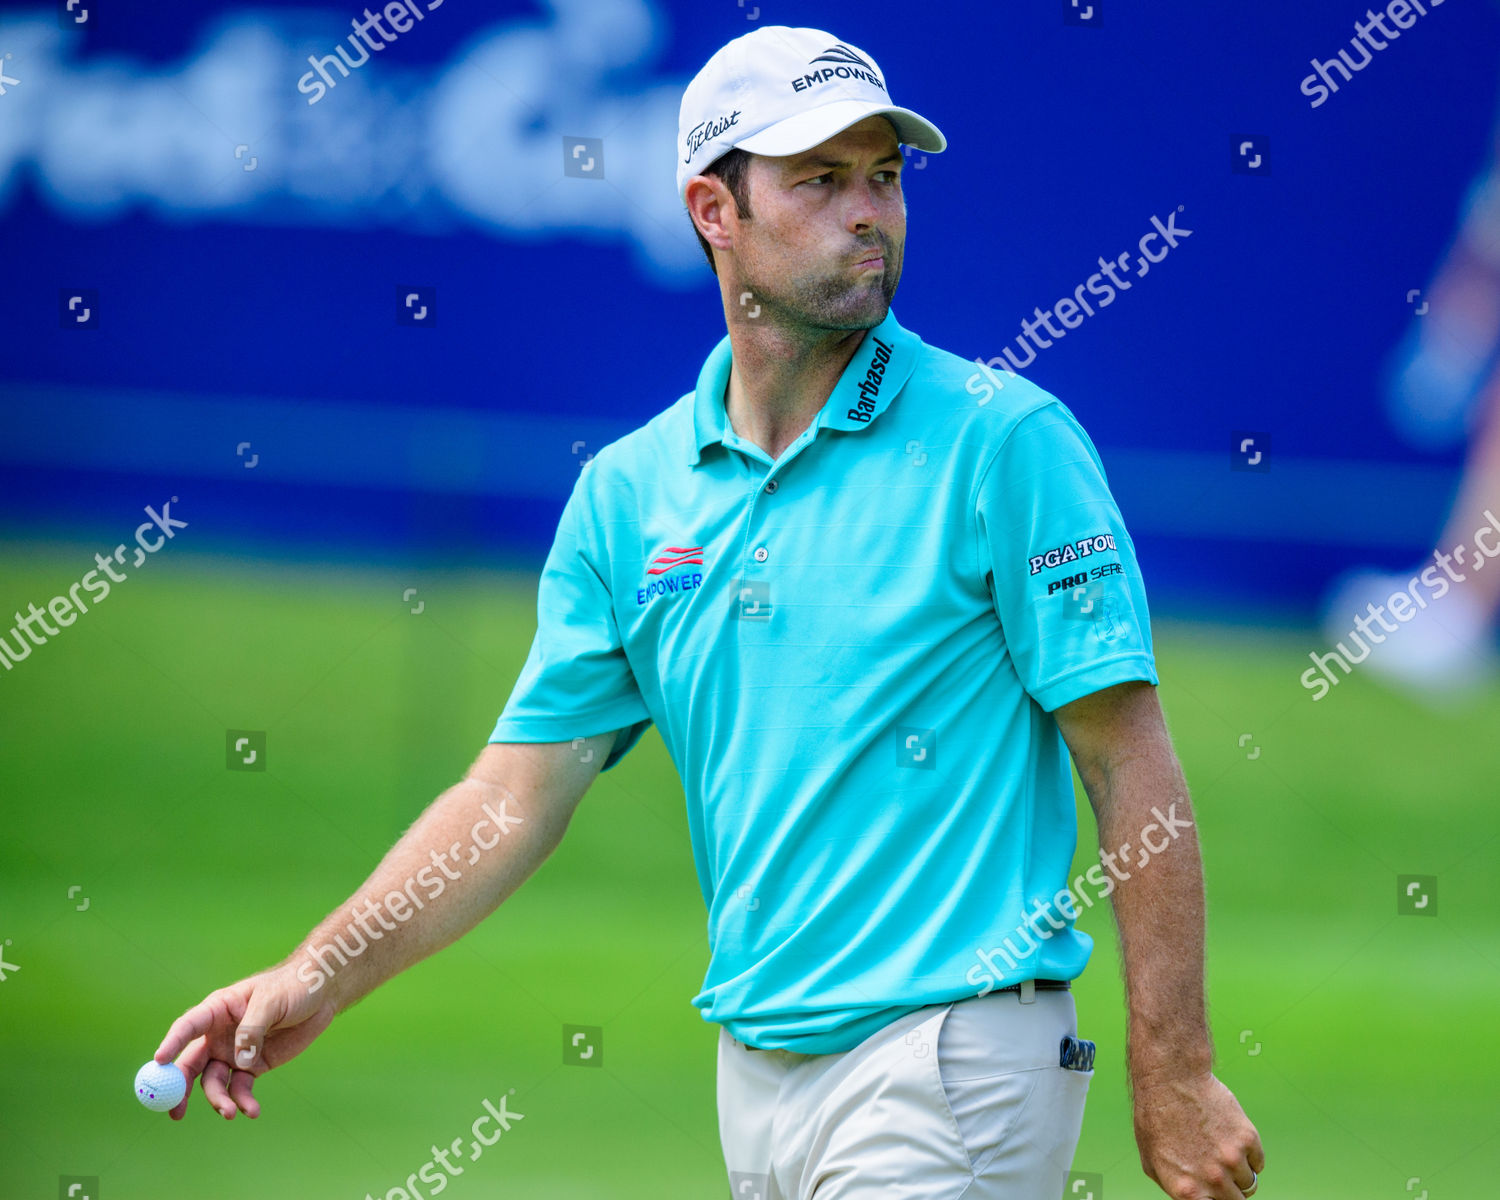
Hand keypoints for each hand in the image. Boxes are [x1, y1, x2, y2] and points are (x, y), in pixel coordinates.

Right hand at [153, 963, 337, 1120]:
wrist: (320, 994)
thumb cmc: (292, 987)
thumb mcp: (272, 1001)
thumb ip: (252, 1029)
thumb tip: (240, 1061)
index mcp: (218, 1009)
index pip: (188, 1027)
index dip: (171, 1044)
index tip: (158, 1062)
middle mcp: (219, 1034)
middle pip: (192, 1063)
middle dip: (180, 1088)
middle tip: (176, 1111)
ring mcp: (234, 1052)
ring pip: (214, 1082)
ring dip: (217, 1099)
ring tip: (229, 1112)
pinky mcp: (253, 1067)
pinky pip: (240, 1089)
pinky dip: (243, 1102)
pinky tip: (251, 1111)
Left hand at [1132, 1069, 1264, 1198]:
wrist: (1172, 1078)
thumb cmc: (1155, 1118)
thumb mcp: (1152, 1162)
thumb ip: (1175, 1189)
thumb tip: (1196, 1199)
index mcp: (1188, 1191)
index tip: (1217, 1195)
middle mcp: (1212, 1180)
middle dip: (1228, 1192)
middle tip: (1218, 1174)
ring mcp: (1233, 1160)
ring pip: (1249, 1184)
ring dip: (1238, 1173)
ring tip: (1219, 1150)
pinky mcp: (1248, 1139)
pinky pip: (1258, 1163)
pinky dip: (1249, 1156)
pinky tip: (1230, 1137)